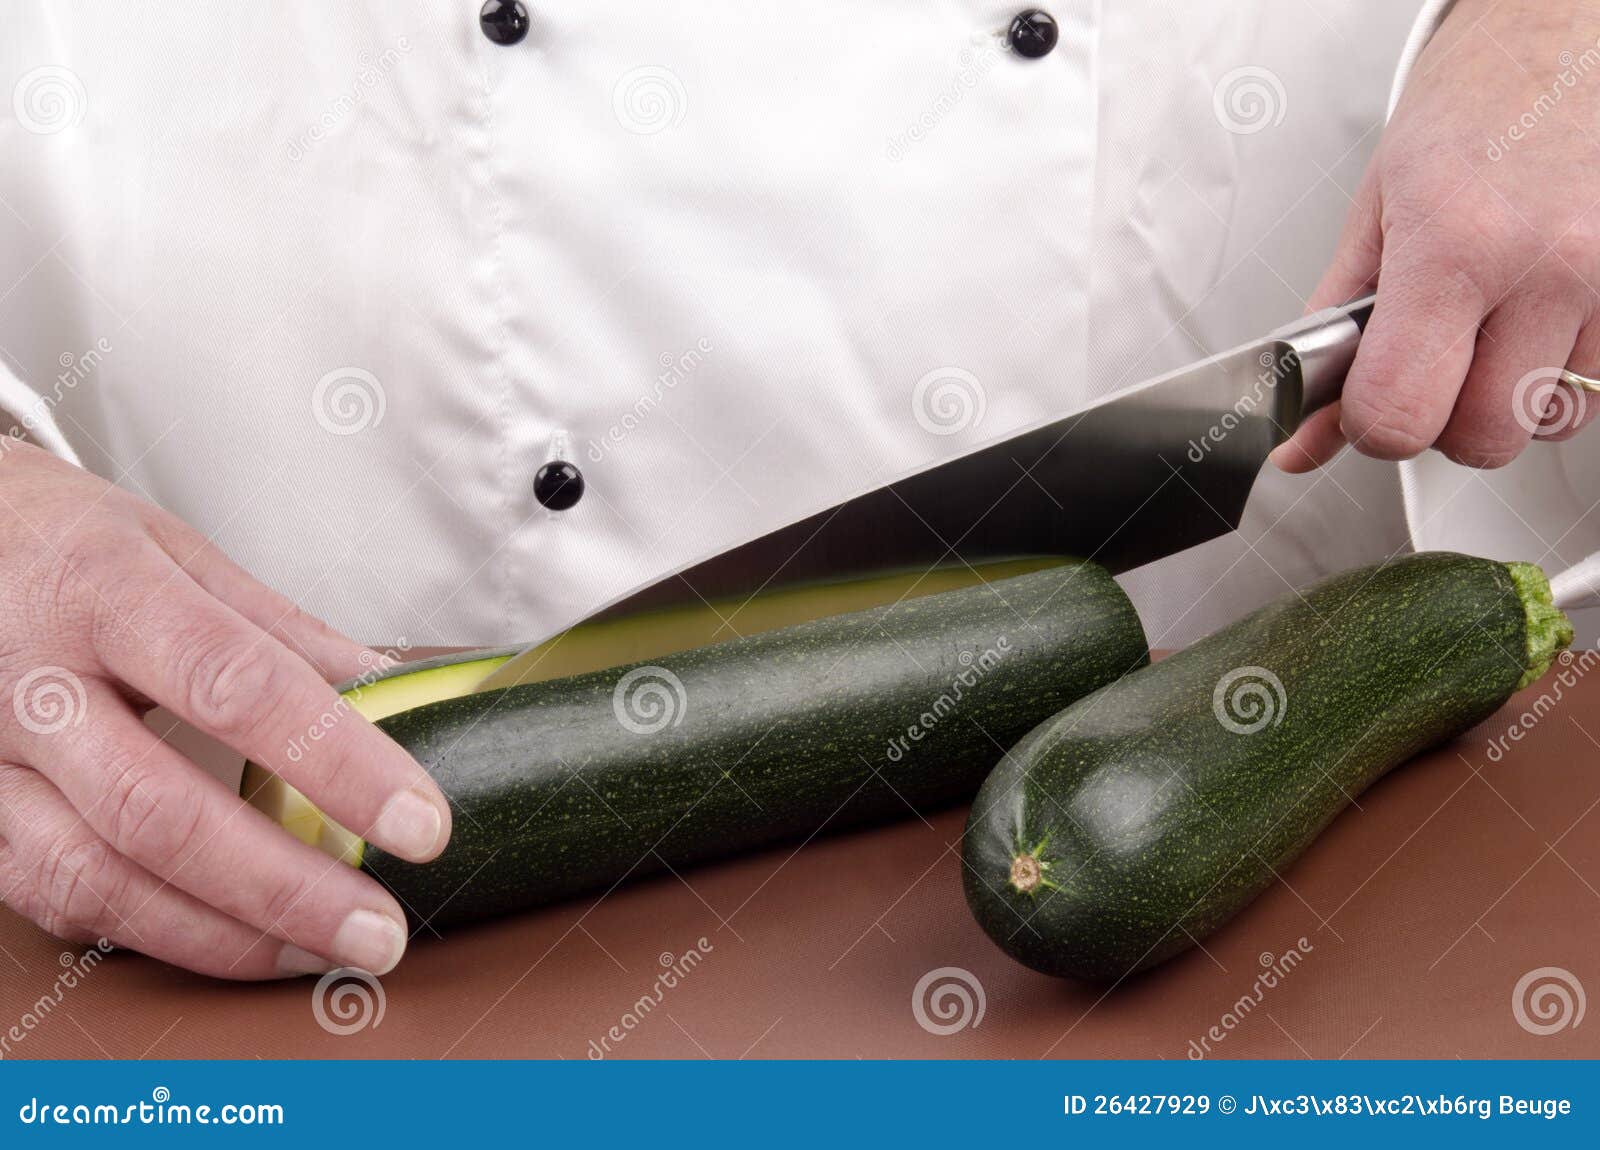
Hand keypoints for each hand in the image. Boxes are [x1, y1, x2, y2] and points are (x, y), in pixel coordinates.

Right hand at [0, 441, 449, 977]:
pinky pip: (51, 896)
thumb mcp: (177, 551)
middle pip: (159, 810)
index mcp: (105, 592)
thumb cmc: (66, 545)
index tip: (419, 822)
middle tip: (378, 928)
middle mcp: (31, 684)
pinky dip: (148, 929)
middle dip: (282, 887)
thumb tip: (394, 685)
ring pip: (93, 877)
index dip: (337, 763)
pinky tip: (226, 940)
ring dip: (220, 935)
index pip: (238, 686)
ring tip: (320, 952)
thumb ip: (282, 630)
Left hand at [1275, 0, 1599, 471]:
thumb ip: (1334, 331)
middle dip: (1442, 421)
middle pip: (1483, 438)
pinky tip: (1535, 317)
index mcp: (1456, 244)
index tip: (1366, 401)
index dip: (1371, 425)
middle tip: (1427, 366)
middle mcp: (1546, 267)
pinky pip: (1598, 380)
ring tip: (1487, 327)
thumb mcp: (1377, 208)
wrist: (1572, 29)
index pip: (1400, 414)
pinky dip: (1558, 369)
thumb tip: (1305, 434)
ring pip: (1550, 419)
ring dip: (1506, 396)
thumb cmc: (1479, 99)